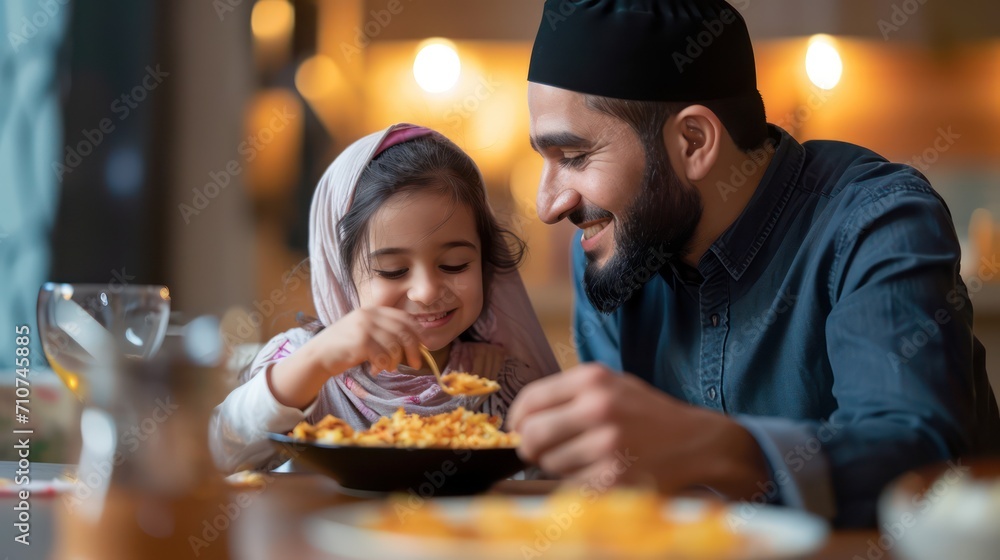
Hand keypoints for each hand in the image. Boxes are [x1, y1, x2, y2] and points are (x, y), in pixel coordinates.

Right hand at [269, 306, 422, 409]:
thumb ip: (384, 331)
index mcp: (373, 310)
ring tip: (387, 368)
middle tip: (415, 364)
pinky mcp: (361, 342)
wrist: (318, 355)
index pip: (404, 317)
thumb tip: (414, 343)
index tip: (425, 345)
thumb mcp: (364, 331)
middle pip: (404, 331)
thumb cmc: (343, 346)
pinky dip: (383, 366)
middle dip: (414, 350)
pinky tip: (375, 368)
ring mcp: (365, 327)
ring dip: (395, 361)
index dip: (418, 331)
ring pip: (395, 346)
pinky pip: (384, 356)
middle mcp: (370, 315)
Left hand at [506, 363, 768, 498]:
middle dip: (529, 447)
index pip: (531, 400)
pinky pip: (572, 485)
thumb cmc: (648, 413)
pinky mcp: (613, 479)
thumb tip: (522, 419)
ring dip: (558, 466)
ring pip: (550, 464)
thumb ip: (570, 394)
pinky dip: (579, 482)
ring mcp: (606, 445)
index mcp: (593, 380)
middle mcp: (598, 409)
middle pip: (532, 435)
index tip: (517, 429)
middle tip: (538, 451)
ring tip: (586, 458)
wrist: (697, 442)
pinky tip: (600, 472)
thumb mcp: (614, 384)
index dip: (516, 419)